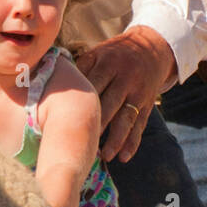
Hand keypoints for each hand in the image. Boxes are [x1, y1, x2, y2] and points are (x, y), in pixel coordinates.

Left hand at [75, 28, 175, 161]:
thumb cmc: (113, 55)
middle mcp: (125, 79)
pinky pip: (140, 126)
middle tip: (82, 145)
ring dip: (116, 140)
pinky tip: (123, 158)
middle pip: (110, 104)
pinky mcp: (147, 104)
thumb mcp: (98, 54)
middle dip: (97, 125)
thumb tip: (55, 87)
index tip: (67, 122)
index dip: (82, 104)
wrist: (151, 48)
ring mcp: (138, 93)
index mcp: (109, 64)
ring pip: (126, 119)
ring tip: (104, 157)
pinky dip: (132, 143)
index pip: (94, 86)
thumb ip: (80, 69)